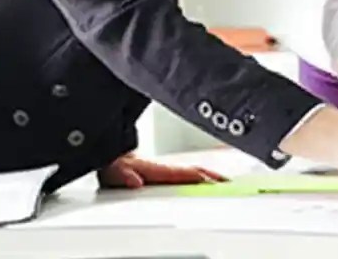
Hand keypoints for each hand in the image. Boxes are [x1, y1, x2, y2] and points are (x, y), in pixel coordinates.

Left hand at [97, 153, 226, 188]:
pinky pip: (186, 173)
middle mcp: (165, 168)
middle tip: (229, 182)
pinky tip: (203, 180)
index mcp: (158, 169)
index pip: (185, 173)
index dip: (201, 177)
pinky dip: (199, 175)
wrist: (107, 155)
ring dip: (208, 175)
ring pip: (192, 170)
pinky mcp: (163, 172)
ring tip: (223, 181)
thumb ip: (126, 175)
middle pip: (194, 171)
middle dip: (213, 176)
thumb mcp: (116, 172)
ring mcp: (165, 169)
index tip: (217, 181)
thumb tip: (135, 181)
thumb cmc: (113, 165)